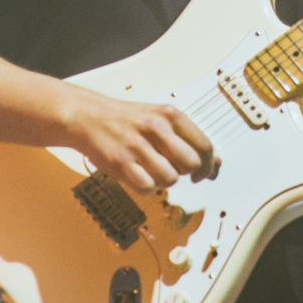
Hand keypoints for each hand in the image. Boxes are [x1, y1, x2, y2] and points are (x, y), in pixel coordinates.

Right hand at [61, 87, 218, 195]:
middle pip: (191, 164)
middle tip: (175, 169)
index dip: (209, 165)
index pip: (204, 145)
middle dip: (186, 173)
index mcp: (169, 114)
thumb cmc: (126, 120)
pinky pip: (148, 188)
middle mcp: (156, 128)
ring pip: (170, 179)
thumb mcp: (159, 118)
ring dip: (163, 180)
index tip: (206, 173)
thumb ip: (187, 138)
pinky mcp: (121, 163)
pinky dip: (146, 187)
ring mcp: (138, 146)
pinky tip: (138, 175)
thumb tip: (215, 162)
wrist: (87, 117)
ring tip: (151, 169)